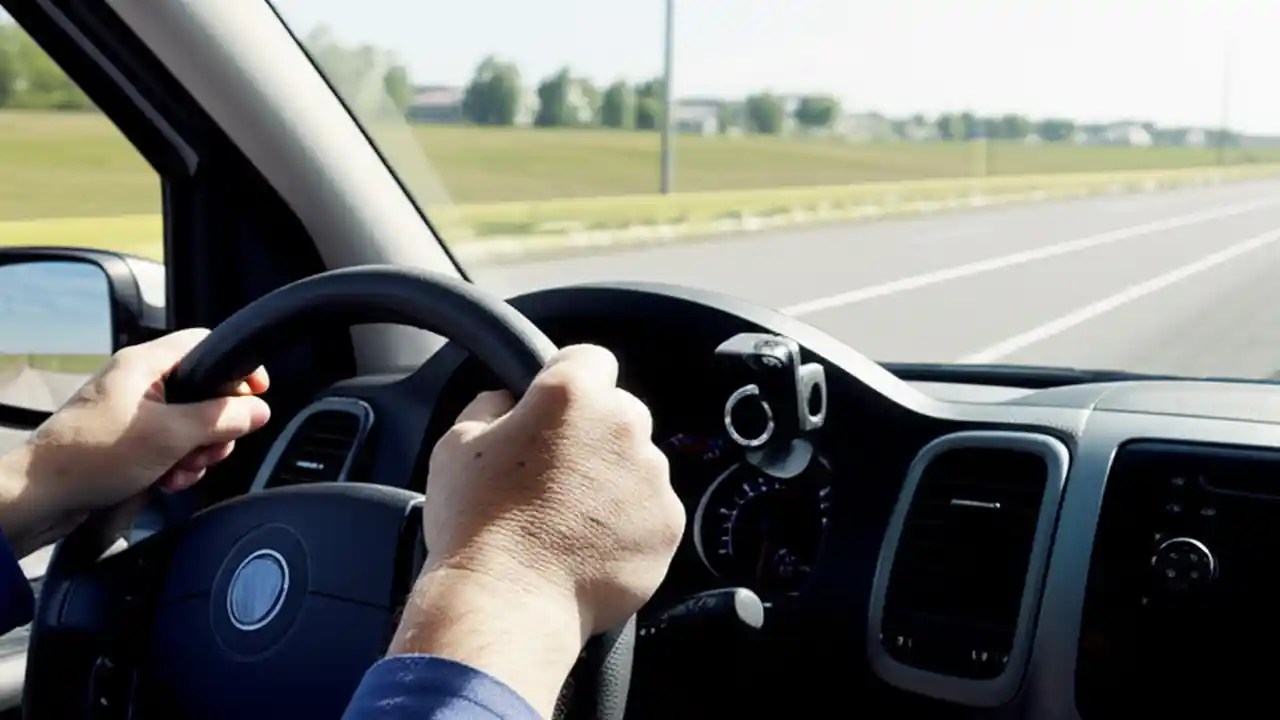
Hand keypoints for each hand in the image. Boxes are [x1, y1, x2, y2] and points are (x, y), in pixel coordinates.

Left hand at [0, 329, 270, 556]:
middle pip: (204, 391)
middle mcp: (139, 381)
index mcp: (146, 364)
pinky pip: (170, 443)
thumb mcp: (172, 436)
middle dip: (216, 425)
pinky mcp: (127, 438)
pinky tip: (167, 480)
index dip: (239, 369)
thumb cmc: (92, 458)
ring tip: (182, 470)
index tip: (258, 394)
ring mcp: (132, 410)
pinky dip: (176, 462)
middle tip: (212, 448)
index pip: (207, 345)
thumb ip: (222, 419)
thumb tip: (260, 410)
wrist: (40, 496)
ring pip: (190, 423)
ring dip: (197, 451)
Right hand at [389, 345, 684, 716]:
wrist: (508, 600)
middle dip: (593, 435)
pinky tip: (589, 546)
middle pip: (618, 412)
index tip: (554, 409)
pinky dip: (629, 524)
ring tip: (568, 520)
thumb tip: (507, 400)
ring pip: (638, 464)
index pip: (589, 358)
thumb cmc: (475, 524)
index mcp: (570, 394)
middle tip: (553, 475)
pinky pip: (651, 511)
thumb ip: (490, 405)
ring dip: (612, 481)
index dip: (568, 380)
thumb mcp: (456, 444)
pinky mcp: (667, 522)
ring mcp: (651, 475)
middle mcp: (622, 424)